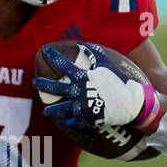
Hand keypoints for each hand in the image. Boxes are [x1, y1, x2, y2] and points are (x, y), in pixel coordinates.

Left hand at [35, 43, 159, 130]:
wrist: (131, 102)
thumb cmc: (120, 80)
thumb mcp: (106, 63)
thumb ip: (92, 54)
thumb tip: (81, 45)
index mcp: (81, 76)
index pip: (62, 64)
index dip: (52, 56)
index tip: (44, 51)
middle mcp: (77, 92)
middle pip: (53, 88)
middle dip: (42, 83)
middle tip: (35, 82)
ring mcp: (80, 107)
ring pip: (58, 110)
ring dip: (50, 109)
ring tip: (46, 109)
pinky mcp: (85, 119)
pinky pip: (71, 121)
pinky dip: (66, 120)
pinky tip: (61, 120)